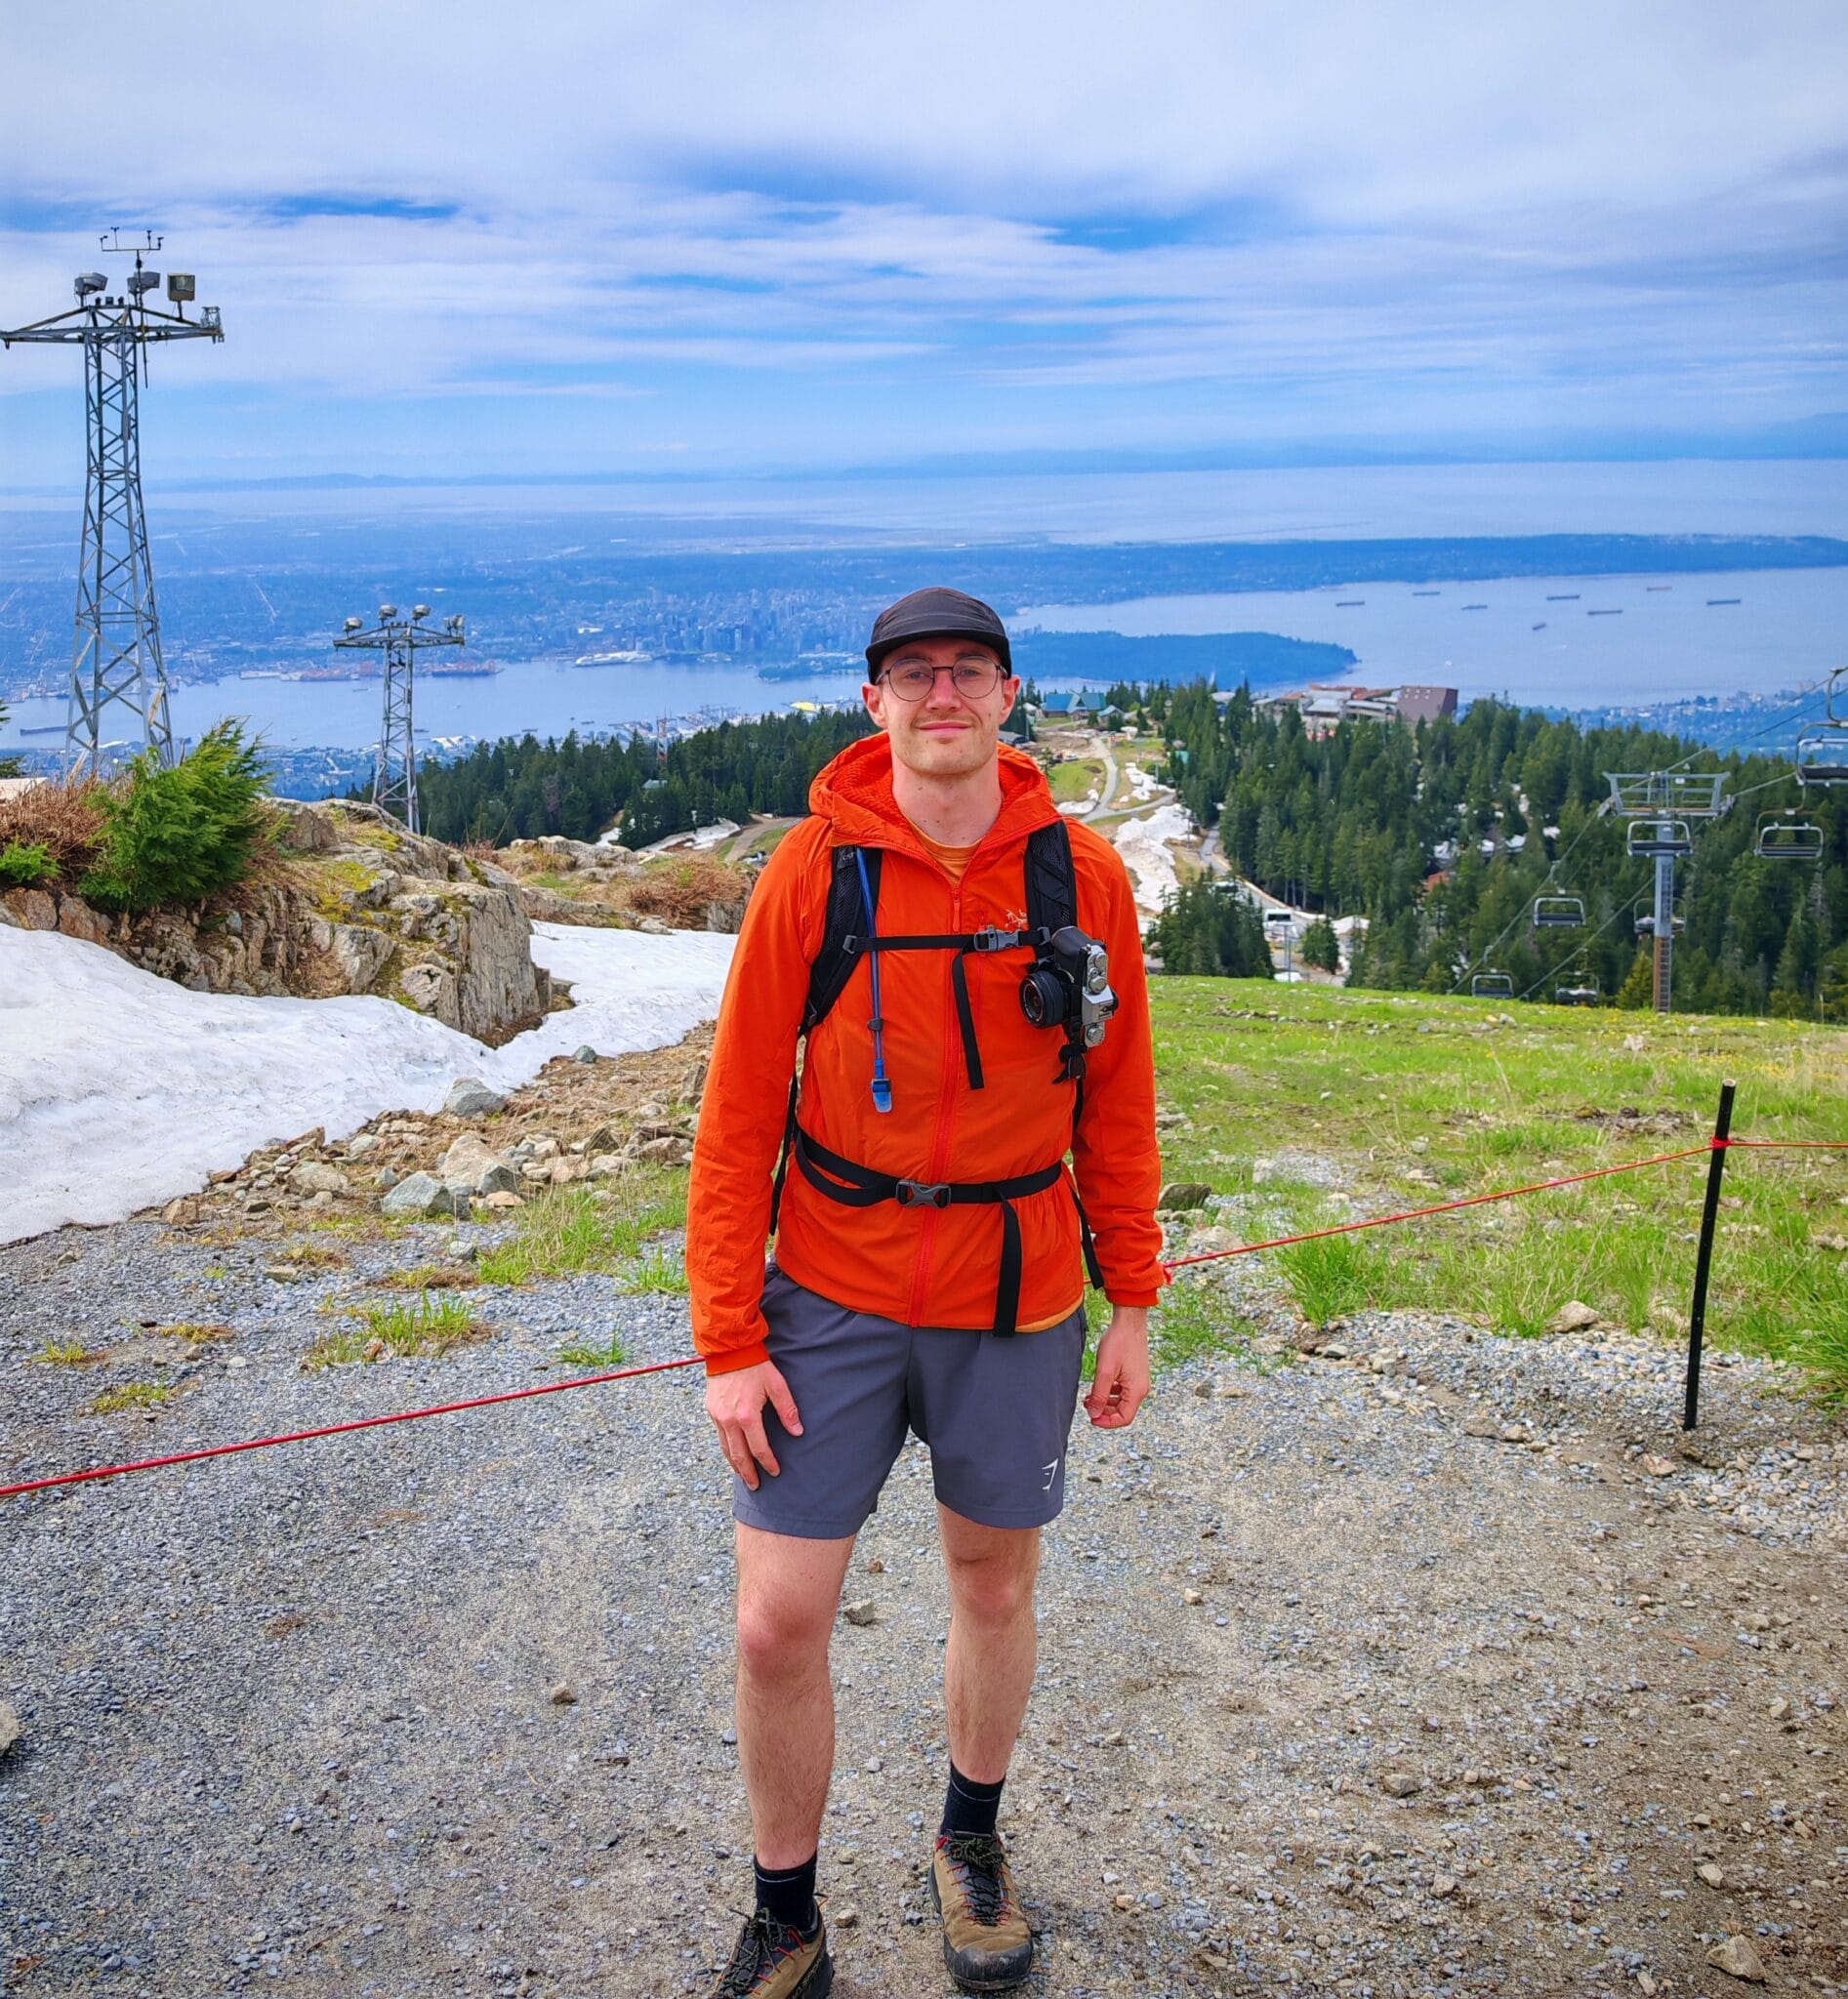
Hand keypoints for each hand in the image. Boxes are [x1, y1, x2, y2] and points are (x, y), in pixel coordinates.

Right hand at [705, 1359, 801, 1488]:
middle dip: (748, 1473)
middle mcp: (729, 1420)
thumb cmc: (756, 1366)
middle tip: (756, 1486)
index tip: (775, 1472)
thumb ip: (788, 1410)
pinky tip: (733, 1454)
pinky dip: (726, 1449)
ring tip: (743, 1476)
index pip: (759, 1448)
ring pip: (725, 1449)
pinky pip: (719, 1437)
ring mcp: (717, 1417)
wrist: (729, 1350)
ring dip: (735, 1465)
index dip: (768, 1462)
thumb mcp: (776, 1385)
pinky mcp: (711, 1411)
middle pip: (739, 1456)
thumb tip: (798, 1432)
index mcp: (747, 1416)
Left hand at [1084, 1308, 1150, 1428]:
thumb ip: (1099, 1395)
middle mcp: (1141, 1388)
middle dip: (1104, 1412)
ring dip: (1105, 1402)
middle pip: (1123, 1411)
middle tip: (1087, 1406)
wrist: (1129, 1322)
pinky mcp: (1134, 1374)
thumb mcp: (1105, 1371)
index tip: (1091, 1418)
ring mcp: (1138, 1381)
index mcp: (1137, 1391)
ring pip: (1121, 1401)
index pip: (1124, 1418)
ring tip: (1089, 1397)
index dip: (1107, 1422)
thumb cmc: (1119, 1343)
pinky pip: (1122, 1391)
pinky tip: (1098, 1387)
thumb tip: (1094, 1414)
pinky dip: (1110, 1392)